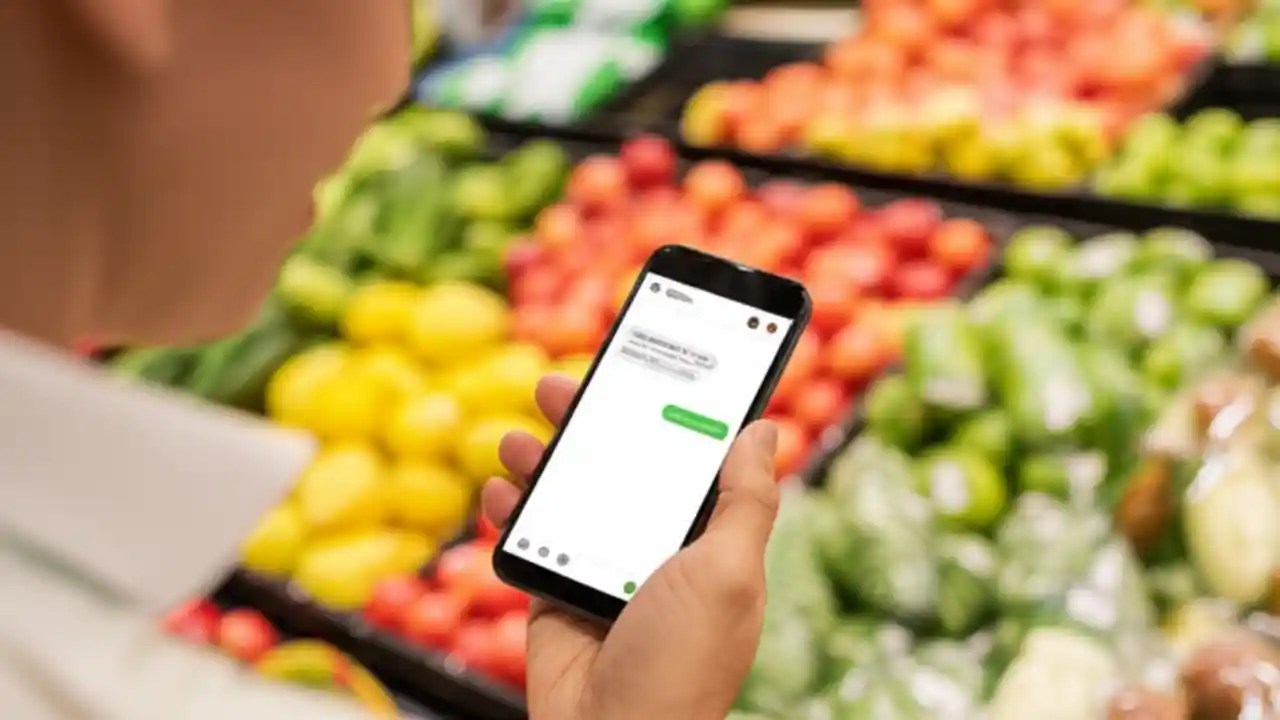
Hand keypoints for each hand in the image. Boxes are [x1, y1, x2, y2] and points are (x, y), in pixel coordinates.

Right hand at [481, 375, 780, 719]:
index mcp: (705, 538)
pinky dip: (510, 509)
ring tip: (517, 434)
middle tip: (562, 384)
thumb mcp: (727, 573)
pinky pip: (530, 536)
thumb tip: (766, 428)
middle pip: (620, 464)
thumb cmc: (681, 663)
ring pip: (569, 493)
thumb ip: (745, 500)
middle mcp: (654, 546)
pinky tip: (499, 489)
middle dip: (590, 421)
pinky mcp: (556, 592)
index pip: (691, 457)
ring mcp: (602, 568)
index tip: (650, 361)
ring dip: (541, 457)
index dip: (670, 408)